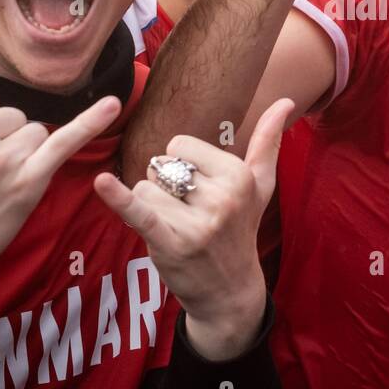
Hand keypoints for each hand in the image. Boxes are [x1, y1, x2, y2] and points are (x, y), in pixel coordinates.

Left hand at [95, 98, 292, 360]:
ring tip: (174, 227)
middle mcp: (221, 197)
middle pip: (160, 166)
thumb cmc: (241, 228)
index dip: (181, 166)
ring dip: (150, 207)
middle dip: (165, 187)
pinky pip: (139, 212)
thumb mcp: (261, 185)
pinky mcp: (171, 243)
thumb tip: (286, 98)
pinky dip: (118, 198)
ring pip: (144, 188)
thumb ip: (269, 140)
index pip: (179, 145)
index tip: (200, 191)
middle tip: (188, 214)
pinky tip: (102, 182)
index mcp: (239, 175)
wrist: (230, 290)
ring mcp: (197, 222)